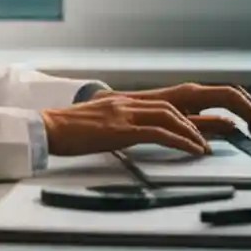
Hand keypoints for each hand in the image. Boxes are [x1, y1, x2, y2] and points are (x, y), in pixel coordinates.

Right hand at [41, 95, 210, 156]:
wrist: (46, 127)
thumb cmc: (64, 129)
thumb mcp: (94, 121)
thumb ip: (112, 122)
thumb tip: (123, 133)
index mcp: (119, 101)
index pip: (158, 102)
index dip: (180, 114)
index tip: (193, 127)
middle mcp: (125, 102)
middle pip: (169, 106)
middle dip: (191, 122)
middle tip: (205, 137)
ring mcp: (123, 114)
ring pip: (169, 116)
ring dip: (190, 131)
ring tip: (202, 146)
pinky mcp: (121, 130)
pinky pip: (158, 133)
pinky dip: (180, 141)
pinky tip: (191, 150)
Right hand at [90, 82, 250, 139]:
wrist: (48, 126)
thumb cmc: (82, 129)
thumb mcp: (122, 122)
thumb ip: (153, 124)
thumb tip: (189, 134)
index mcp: (143, 97)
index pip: (194, 92)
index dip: (225, 100)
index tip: (249, 114)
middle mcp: (140, 97)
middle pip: (196, 92)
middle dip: (231, 103)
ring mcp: (129, 108)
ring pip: (177, 111)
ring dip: (204, 127)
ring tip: (226, 139)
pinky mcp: (119, 126)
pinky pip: (157, 130)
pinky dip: (180, 139)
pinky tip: (195, 149)